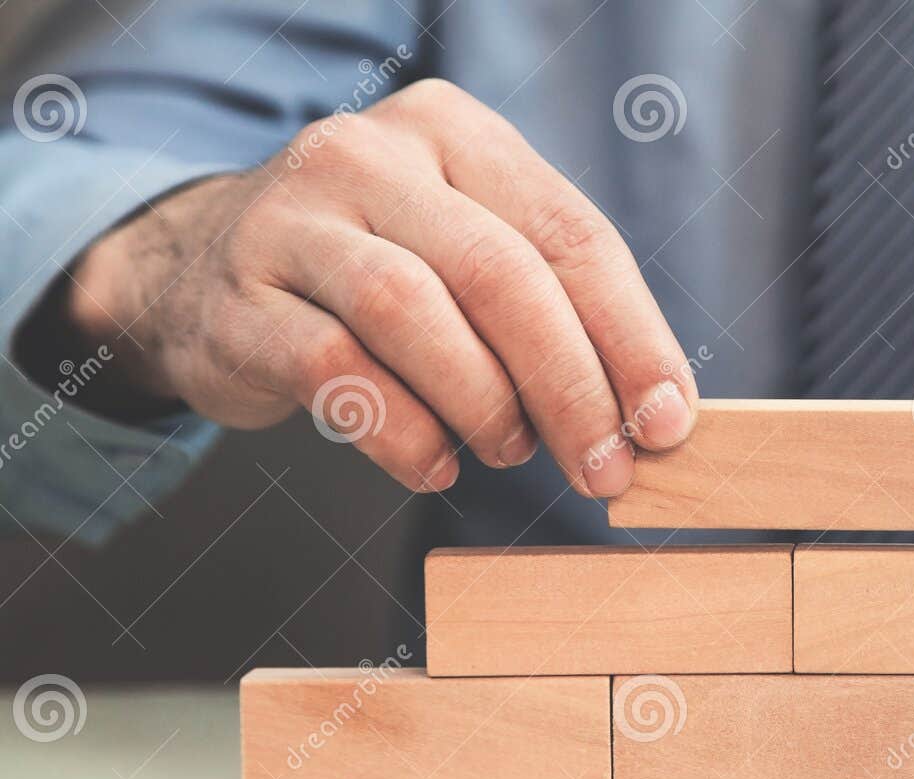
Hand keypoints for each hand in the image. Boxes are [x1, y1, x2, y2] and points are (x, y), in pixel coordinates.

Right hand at [51, 79, 696, 493]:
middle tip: (605, 468)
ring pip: (410, 312)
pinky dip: (402, 434)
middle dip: (571, 387)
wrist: (202, 269)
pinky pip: (333, 372)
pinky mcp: (237, 301)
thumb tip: (655, 413)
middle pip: (499, 273)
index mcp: (453, 132)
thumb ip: (555, 306)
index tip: (669, 422)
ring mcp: (291, 221)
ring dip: (484, 404)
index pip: (571, 234)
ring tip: (510, 449)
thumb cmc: (376, 271)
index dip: (632, 338)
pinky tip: (434, 466)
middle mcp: (368, 156)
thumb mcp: (468, 252)